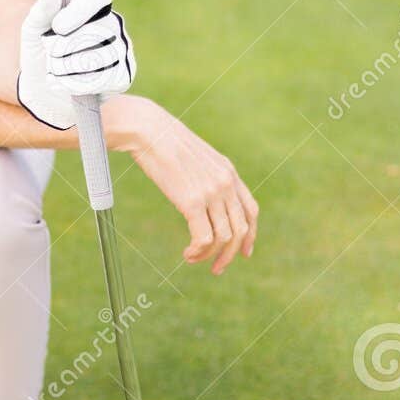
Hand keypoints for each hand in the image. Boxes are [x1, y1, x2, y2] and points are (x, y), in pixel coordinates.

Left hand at [17, 0, 135, 129]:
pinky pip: (104, 79)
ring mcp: (122, 48)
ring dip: (66, 68)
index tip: (57, 27)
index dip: (80, 9)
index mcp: (91, 4)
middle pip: (95, 29)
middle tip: (50, 55)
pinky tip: (64, 85)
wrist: (42, 92)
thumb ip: (41, 11)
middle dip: (64, 47)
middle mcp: (112, 22)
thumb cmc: (40, 54)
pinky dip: (76, 84)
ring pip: (98, 56)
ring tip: (54, 71)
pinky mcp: (124, 76)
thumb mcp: (32, 32)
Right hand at [107, 99, 258, 275]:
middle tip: (217, 269)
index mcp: (228, 172)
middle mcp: (225, 184)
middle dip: (231, 254)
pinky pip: (204, 238)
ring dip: (211, 256)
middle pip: (241, 229)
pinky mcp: (192, 202)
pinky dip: (198, 252)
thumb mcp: (194, 157)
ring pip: (224, 238)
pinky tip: (187, 254)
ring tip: (193, 259)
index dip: (250, 236)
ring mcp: (211, 193)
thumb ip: (204, 176)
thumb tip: (198, 194)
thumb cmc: (163, 141)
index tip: (244, 252)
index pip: (251, 210)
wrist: (149, 130)